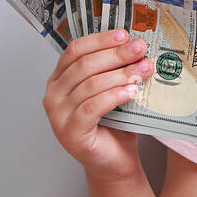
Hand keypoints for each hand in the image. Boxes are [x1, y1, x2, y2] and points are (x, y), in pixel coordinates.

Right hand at [42, 28, 152, 181]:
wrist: (115, 161)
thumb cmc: (114, 125)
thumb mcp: (112, 89)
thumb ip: (115, 68)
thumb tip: (135, 44)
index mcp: (60, 79)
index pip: (75, 50)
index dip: (100, 40)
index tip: (124, 35)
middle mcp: (54, 95)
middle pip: (84, 65)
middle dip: (116, 54)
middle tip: (139, 49)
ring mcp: (58, 115)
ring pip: (90, 84)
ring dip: (121, 74)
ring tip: (143, 70)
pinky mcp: (70, 132)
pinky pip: (92, 107)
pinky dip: (114, 96)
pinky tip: (132, 91)